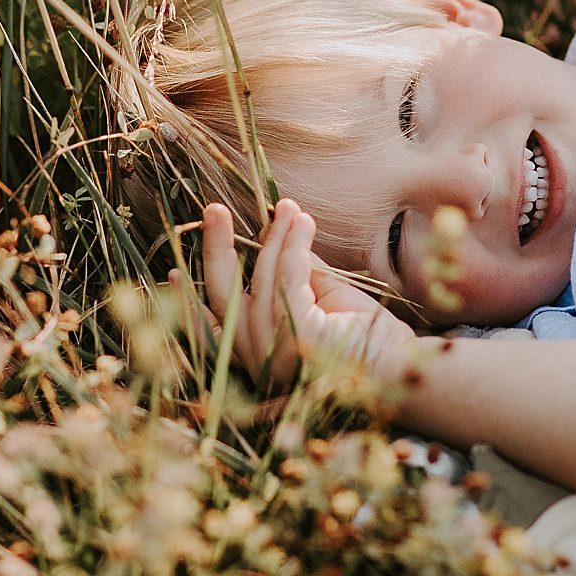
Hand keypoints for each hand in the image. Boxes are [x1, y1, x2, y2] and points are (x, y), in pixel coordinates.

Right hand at [199, 199, 418, 390]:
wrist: (404, 368)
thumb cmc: (367, 340)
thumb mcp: (321, 300)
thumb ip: (295, 275)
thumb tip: (278, 238)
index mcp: (256, 358)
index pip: (210, 330)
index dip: (187, 301)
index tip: (171, 271)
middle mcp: (256, 360)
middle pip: (220, 297)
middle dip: (215, 249)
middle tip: (213, 210)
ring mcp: (273, 351)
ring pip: (259, 280)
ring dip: (273, 237)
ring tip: (289, 207)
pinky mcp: (297, 335)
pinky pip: (287, 277)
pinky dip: (292, 244)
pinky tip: (300, 222)